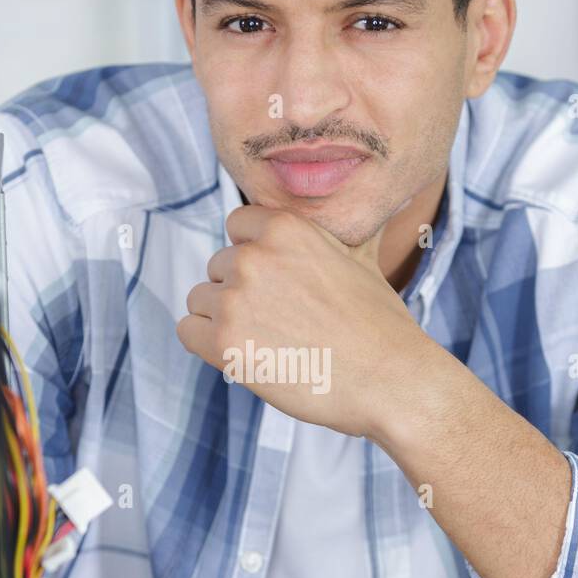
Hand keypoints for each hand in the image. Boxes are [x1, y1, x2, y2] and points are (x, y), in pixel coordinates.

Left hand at [176, 204, 423, 435]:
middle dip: (240, 292)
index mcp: (285, 229)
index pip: (237, 227)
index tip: (276, 284)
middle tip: (281, 322)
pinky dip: (208, 345)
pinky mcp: (223, 342)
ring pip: (200, 300)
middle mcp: (254, 257)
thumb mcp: (361, 258)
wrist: (389, 379)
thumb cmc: (380, 324)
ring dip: (224, 321)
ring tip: (268, 342)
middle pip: (217, 267)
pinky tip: (244, 355)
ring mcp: (235, 299)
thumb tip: (388, 198)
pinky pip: (188, 331)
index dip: (254, 256)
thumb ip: (338, 233)